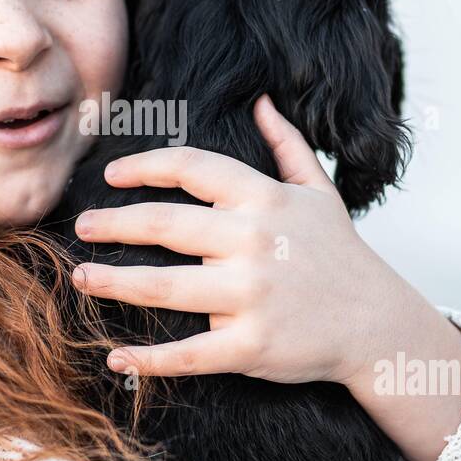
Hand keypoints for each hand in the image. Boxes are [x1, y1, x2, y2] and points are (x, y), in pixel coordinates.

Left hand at [71, 94, 407, 386]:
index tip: (113, 175)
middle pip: (164, 224)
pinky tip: (116, 356)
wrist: (379, 325)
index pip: (191, 169)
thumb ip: (287, 144)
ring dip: (113, 282)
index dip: (145, 166)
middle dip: (114, 223)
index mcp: (264, 200)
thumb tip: (261, 100)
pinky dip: (148, 359)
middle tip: (83, 226)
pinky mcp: (252, 346)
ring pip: (164, 287)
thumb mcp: (320, 191)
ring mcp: (252, 296)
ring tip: (81, 277)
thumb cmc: (342, 255)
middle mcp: (254, 242)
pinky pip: (189, 355)